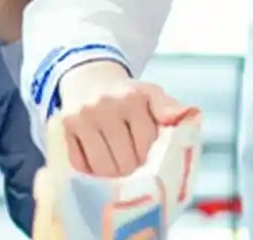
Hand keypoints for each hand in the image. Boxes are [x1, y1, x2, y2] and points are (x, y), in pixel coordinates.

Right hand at [56, 60, 189, 176]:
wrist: (89, 79)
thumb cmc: (127, 96)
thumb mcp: (151, 95)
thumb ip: (170, 108)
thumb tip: (187, 115)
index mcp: (132, 98)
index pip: (146, 146)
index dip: (150, 157)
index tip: (149, 156)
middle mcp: (104, 105)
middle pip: (124, 161)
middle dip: (132, 169)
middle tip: (133, 165)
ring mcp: (82, 116)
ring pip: (102, 167)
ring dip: (112, 174)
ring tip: (118, 166)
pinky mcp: (66, 126)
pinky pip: (80, 164)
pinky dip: (90, 170)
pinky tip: (99, 160)